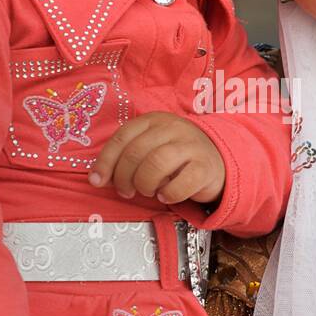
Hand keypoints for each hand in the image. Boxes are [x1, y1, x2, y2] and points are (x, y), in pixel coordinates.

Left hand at [88, 111, 224, 205]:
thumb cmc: (176, 157)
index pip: (123, 136)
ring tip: (148, 191)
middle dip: (124, 177)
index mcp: (154, 120)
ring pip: (156, 163)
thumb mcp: (150, 149)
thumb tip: (98, 178)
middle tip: (126, 191)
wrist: (218, 162)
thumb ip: (125, 158)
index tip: (97, 181)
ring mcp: (191, 146)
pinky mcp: (205, 167)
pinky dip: (168, 194)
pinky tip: (166, 195)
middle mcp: (173, 128)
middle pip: (136, 151)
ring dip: (145, 184)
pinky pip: (180, 184)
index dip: (106, 161)